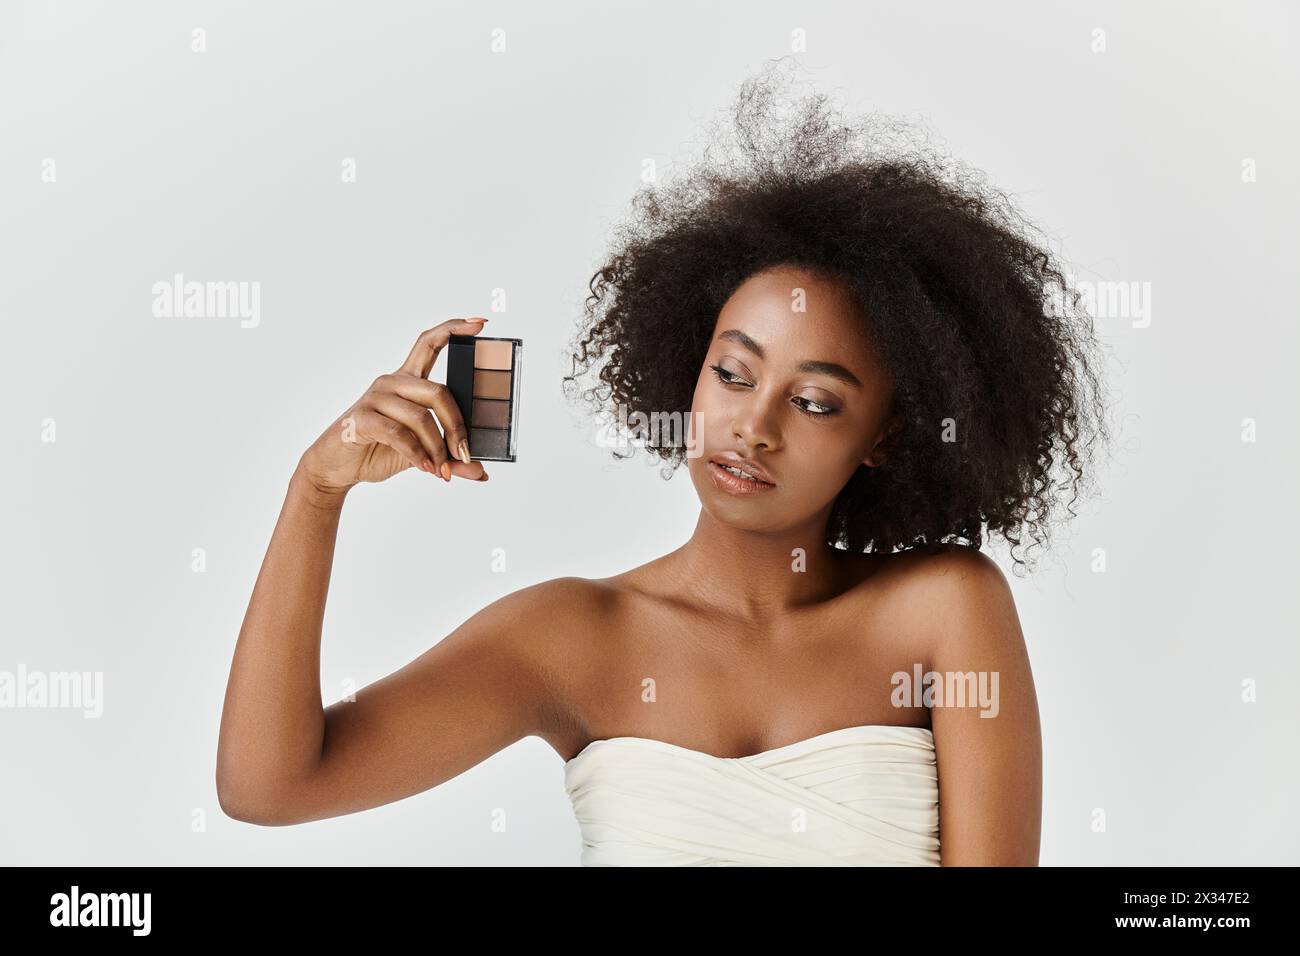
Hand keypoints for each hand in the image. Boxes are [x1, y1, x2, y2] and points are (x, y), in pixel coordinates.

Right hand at [299, 318, 490, 494]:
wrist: (337, 468)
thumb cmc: (378, 450)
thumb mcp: (422, 454)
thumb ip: (449, 458)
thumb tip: (481, 471)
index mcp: (408, 381)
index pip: (430, 344)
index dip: (454, 330)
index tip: (481, 323)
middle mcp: (392, 382)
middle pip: (438, 392)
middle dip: (457, 426)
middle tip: (464, 454)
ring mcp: (376, 397)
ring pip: (421, 416)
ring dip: (437, 448)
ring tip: (441, 470)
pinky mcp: (362, 417)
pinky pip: (399, 433)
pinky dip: (417, 454)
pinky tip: (425, 467)